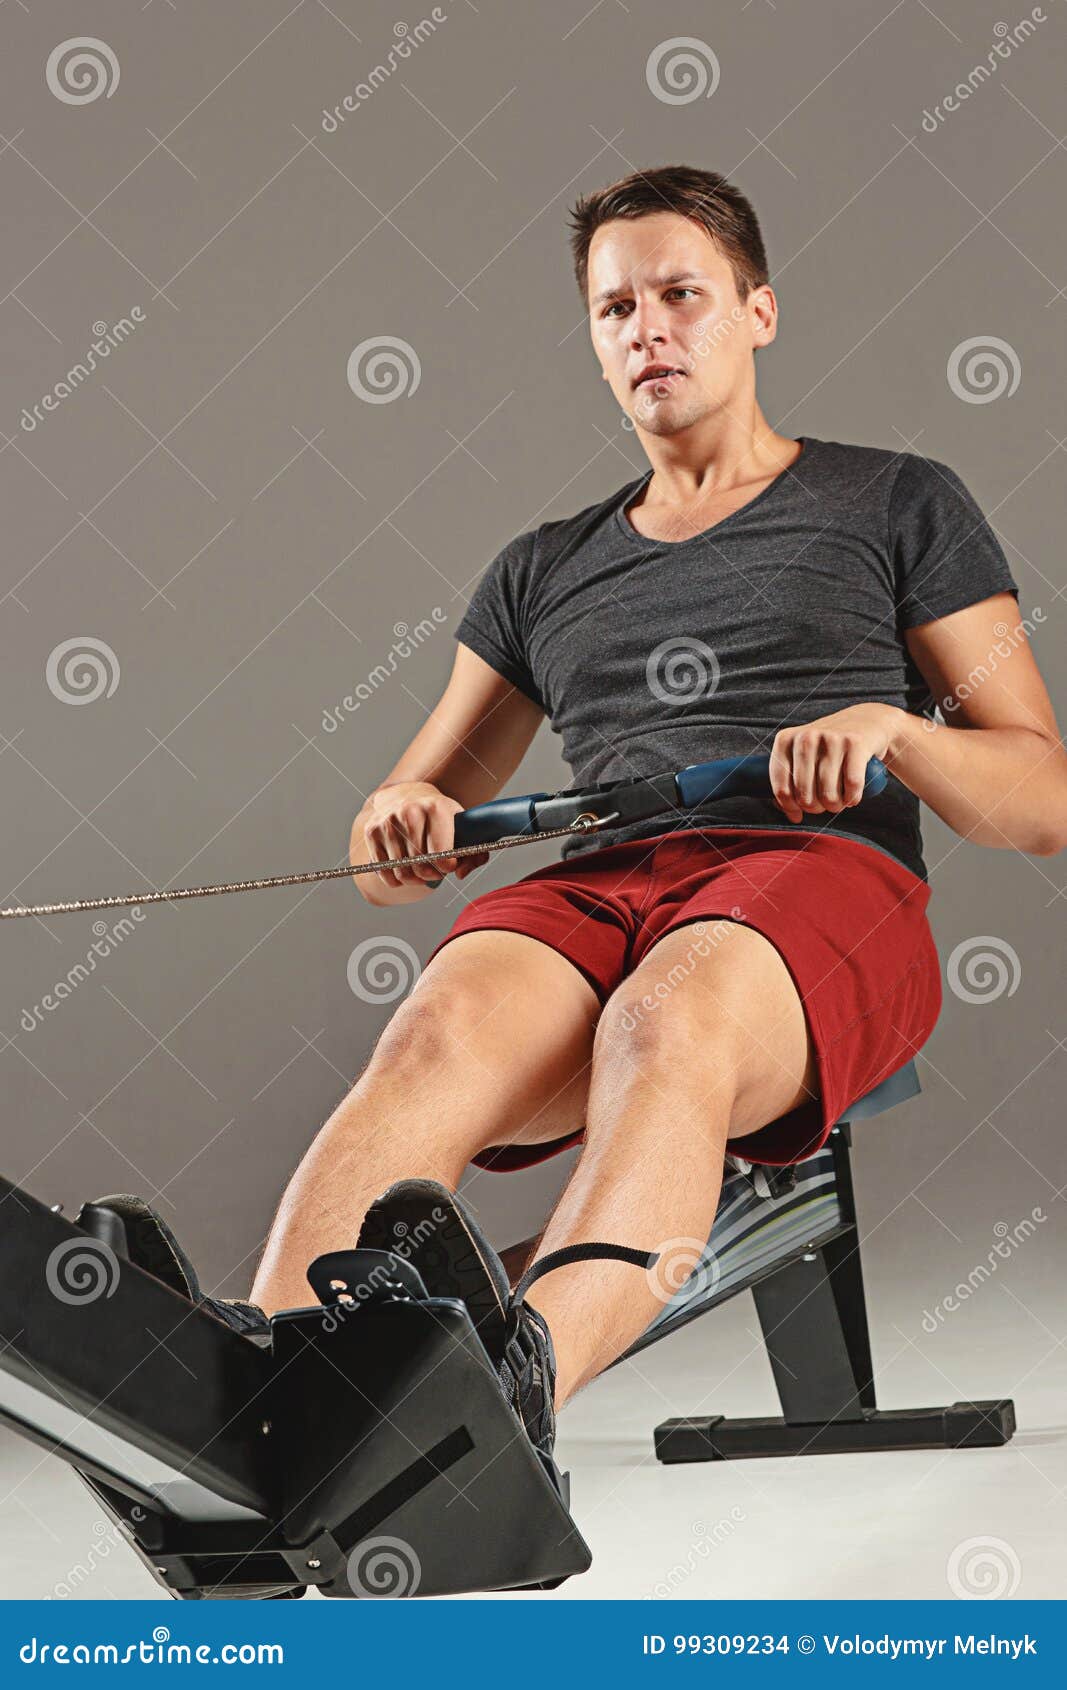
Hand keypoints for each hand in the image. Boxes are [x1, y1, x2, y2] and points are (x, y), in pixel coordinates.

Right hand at [351, 782, 489, 900]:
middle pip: (420, 866)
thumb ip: (475, 853)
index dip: (448, 867)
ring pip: (402, 872)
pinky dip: (395, 879)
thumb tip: (460, 873)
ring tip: (422, 870)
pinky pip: (384, 871)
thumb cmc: (440, 817)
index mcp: (435, 808)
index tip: (449, 864)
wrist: (408, 795)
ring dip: (414, 879)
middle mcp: (408, 811)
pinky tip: (404, 870)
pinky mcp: (371, 831)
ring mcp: (387, 822)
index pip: (441, 855)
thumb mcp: (462, 827)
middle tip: (436, 871)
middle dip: (432, 875)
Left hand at [768, 704, 907, 822]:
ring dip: (835, 806)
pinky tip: (852, 796)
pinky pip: (852, 786)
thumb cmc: (829, 746)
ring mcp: (831, 738)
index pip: (781, 788)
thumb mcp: (804, 756)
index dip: (790, 808)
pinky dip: (853, 798)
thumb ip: (790, 780)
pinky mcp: (855, 743)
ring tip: (839, 801)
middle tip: (824, 804)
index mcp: (785, 740)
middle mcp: (806, 737)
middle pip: (804, 795)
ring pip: (828, 795)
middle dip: (815, 808)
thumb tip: (790, 813)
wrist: (866, 721)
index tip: (798, 814)